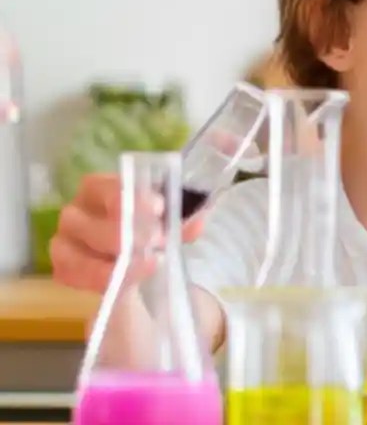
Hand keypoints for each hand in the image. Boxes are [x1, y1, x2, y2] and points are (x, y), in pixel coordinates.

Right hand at [51, 173, 204, 292]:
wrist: (136, 253)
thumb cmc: (148, 224)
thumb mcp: (166, 218)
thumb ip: (179, 220)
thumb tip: (197, 222)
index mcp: (98, 188)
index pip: (109, 188)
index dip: (132, 199)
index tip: (158, 208)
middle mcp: (75, 212)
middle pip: (90, 224)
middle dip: (124, 236)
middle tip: (155, 244)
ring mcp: (64, 241)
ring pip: (76, 255)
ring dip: (110, 264)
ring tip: (145, 268)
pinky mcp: (63, 267)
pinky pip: (72, 276)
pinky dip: (96, 281)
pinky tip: (119, 284)